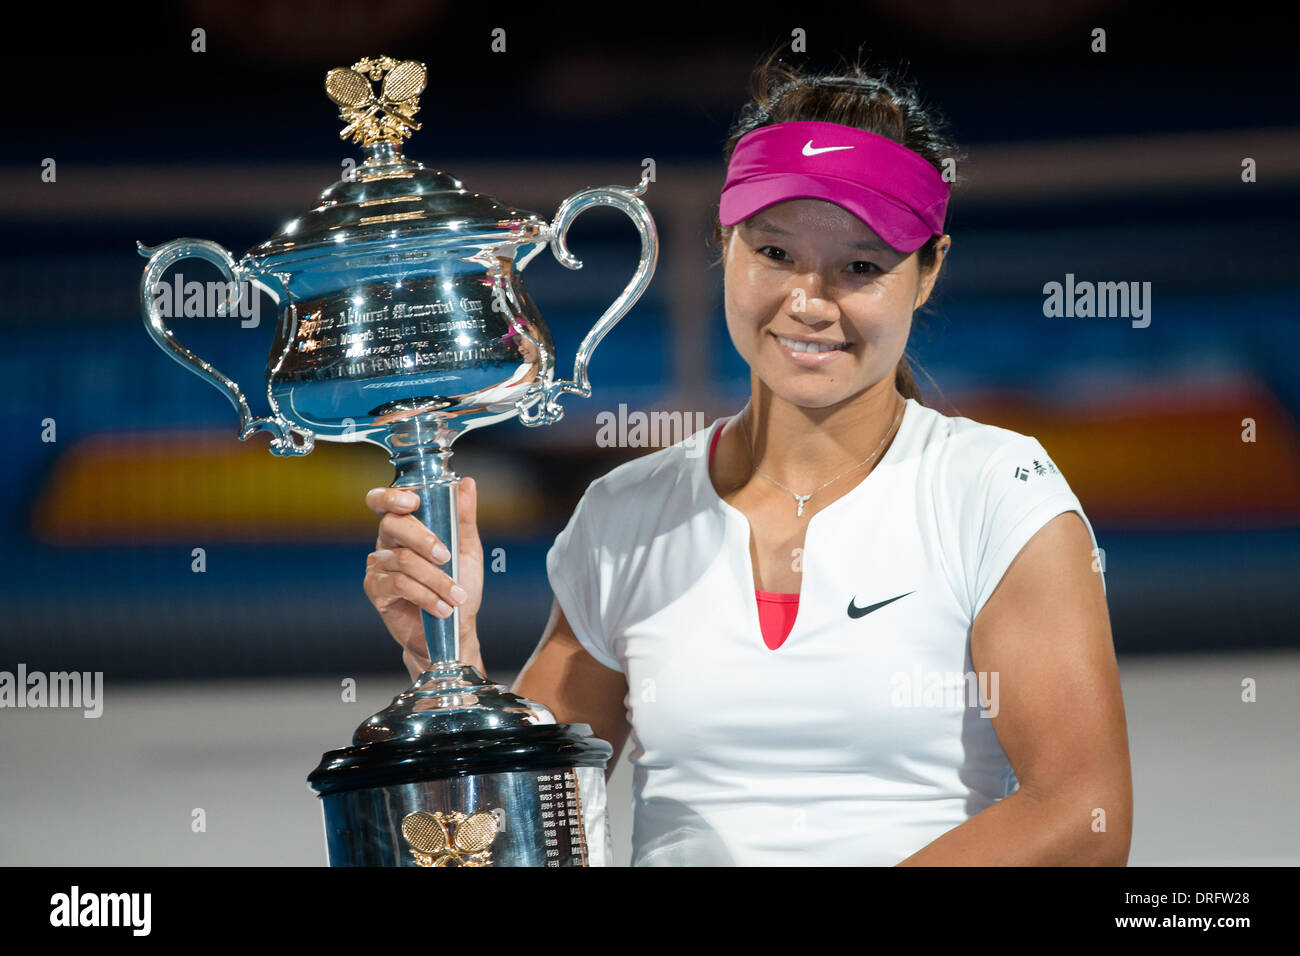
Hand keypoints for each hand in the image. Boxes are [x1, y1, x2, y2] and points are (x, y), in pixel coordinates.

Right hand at [362, 478, 482, 673]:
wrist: (453, 629)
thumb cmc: (459, 586)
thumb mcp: (468, 550)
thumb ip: (464, 518)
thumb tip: (466, 483)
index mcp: (406, 527)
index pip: (385, 502)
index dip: (392, 497)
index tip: (413, 501)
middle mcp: (387, 541)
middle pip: (394, 526)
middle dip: (425, 540)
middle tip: (447, 557)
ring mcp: (379, 565)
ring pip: (403, 560)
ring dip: (436, 579)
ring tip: (456, 596)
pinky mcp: (376, 589)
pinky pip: (400, 585)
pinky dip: (426, 596)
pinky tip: (442, 608)